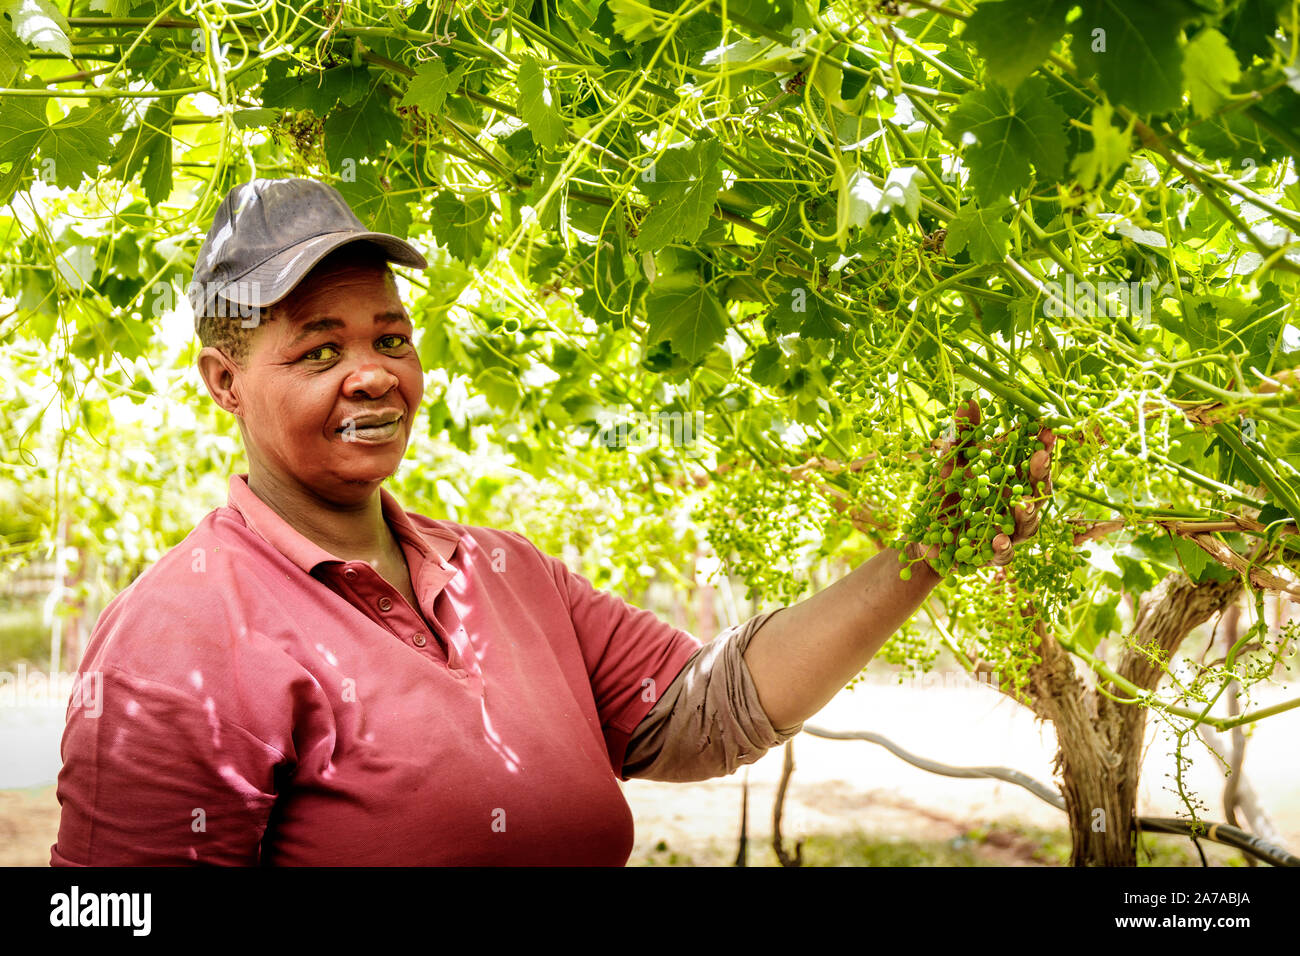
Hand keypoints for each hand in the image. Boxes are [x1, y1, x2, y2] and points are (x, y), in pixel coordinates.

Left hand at [906, 398, 1055, 574]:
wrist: (925, 537)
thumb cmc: (945, 495)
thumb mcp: (950, 462)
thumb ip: (962, 436)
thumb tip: (968, 400)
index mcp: (1012, 480)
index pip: (1033, 461)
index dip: (1042, 445)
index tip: (1047, 428)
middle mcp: (1018, 505)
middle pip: (1038, 490)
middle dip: (1041, 473)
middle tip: (1040, 456)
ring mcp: (1010, 532)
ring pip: (1028, 524)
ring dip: (1027, 513)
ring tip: (1023, 504)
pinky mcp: (993, 555)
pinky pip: (1004, 553)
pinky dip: (1003, 547)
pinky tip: (998, 539)